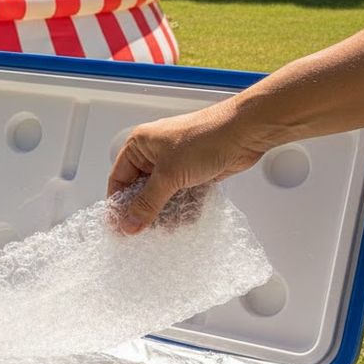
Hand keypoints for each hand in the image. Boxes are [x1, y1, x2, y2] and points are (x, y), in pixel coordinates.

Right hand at [107, 103, 266, 232]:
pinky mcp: (193, 172)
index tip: (119, 226)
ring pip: (162, 195)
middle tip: (143, 231)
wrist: (245, 132)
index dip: (117, 204)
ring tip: (168, 228)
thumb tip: (129, 223)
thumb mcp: (169, 176)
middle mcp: (155, 153)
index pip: (119, 179)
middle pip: (141, 190)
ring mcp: (175, 162)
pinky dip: (183, 207)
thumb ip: (147, 203)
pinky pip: (181, 195)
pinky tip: (186, 219)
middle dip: (144, 211)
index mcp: (140, 145)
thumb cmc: (205, 137)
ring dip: (165, 212)